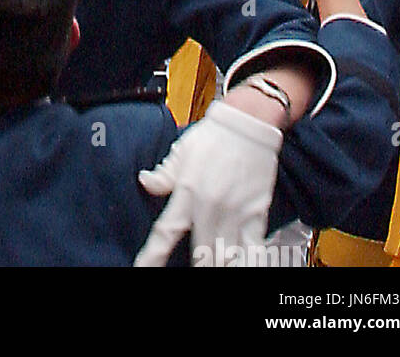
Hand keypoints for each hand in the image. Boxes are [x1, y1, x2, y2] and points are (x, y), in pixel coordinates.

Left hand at [134, 99, 282, 266]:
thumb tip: (144, 181)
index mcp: (186, 191)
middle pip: (198, 254)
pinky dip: (246, 263)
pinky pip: (253, 250)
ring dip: (216, 267)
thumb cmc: (213, 137)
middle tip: (188, 274)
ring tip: (211, 271)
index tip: (143, 269)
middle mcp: (209, 207)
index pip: (165, 231)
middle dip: (194, 269)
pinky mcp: (257, 215)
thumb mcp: (181, 152)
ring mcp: (234, 214)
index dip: (152, 256)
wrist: (248, 125)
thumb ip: (164, 174)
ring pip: (224, 257)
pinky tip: (240, 268)